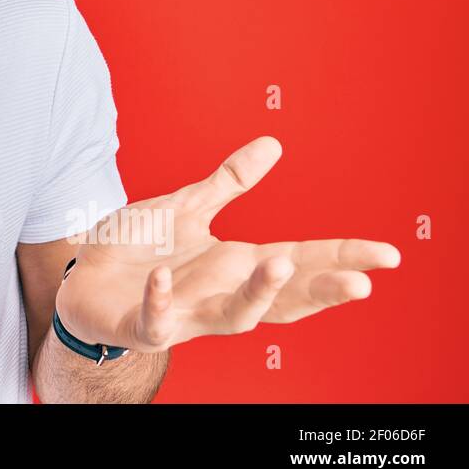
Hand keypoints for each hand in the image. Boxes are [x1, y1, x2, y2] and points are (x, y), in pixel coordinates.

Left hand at [54, 136, 401, 353]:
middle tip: (362, 283)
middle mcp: (217, 294)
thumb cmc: (138, 250)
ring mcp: (181, 313)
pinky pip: (154, 321)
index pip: (299, 263)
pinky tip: (165, 277)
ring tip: (277, 265)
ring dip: (254, 296)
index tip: (389, 254)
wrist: (79, 280)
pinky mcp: (140, 324)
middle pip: (281, 300)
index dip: (341, 258)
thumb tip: (273, 144)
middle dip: (320, 291)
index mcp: (233, 265)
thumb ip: (227, 183)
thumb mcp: (185, 208)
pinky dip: (162, 301)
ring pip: (231, 319)